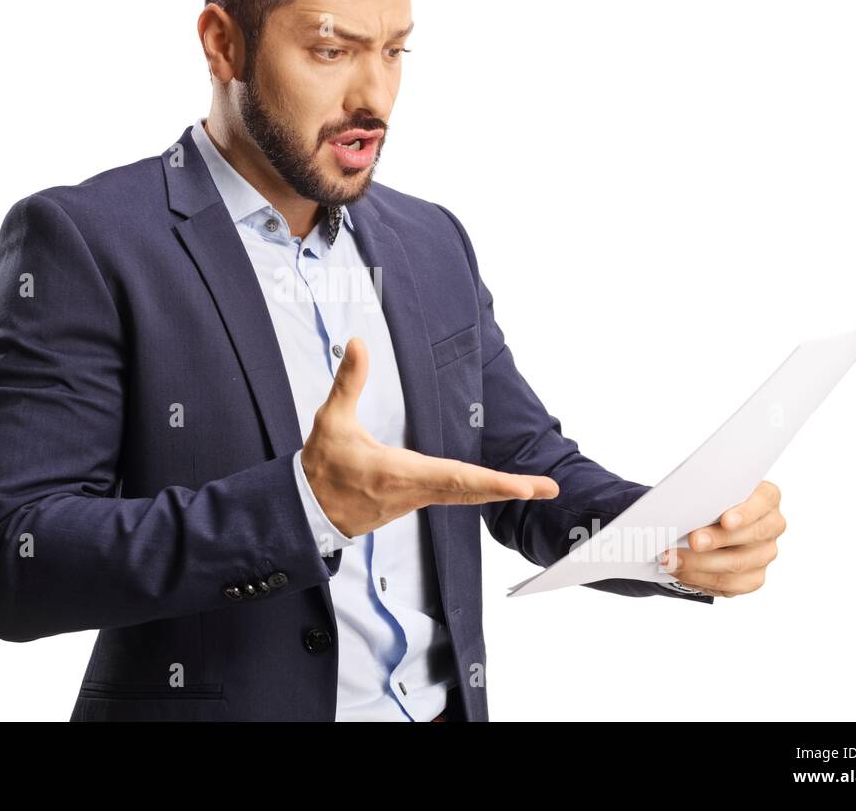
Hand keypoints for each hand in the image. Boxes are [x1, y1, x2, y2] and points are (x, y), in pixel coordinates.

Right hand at [301, 336, 558, 537]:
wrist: (307, 511)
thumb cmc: (321, 468)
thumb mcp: (332, 421)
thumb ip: (348, 381)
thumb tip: (357, 344)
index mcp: (399, 472)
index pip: (456, 477)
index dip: (493, 482)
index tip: (525, 487)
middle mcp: (414, 491)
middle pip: (471, 491)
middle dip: (511, 488)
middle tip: (548, 488)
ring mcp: (415, 500)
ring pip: (464, 495)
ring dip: (499, 490)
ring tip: (532, 487)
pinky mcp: (411, 502)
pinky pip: (453, 497)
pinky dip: (478, 492)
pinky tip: (493, 488)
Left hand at [659, 480, 786, 597]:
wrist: (708, 528)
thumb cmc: (709, 504)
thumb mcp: (708, 494)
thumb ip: (704, 497)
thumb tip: (680, 507)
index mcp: (766, 497)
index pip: (764, 500)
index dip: (745, 512)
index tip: (726, 521)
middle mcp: (772, 525)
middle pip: (751, 535)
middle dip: (717, 539)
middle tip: (693, 541)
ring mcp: (766, 553)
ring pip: (738, 563)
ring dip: (700, 563)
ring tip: (672, 559)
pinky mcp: (754, 577)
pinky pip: (730, 584)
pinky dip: (700, 578)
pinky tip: (680, 571)